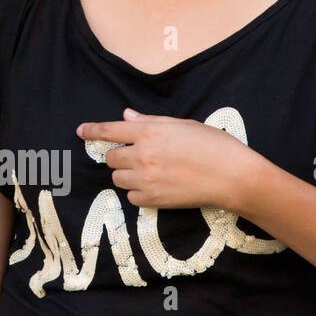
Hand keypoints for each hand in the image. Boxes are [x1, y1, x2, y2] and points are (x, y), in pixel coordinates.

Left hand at [75, 108, 259, 211]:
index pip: (109, 130)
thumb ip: (150, 121)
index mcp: (149, 133)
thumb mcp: (182, 124)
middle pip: (110, 157)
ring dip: (126, 174)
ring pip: (117, 178)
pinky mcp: (154, 200)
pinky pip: (131, 197)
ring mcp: (146, 179)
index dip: (92, 130)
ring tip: (147, 172)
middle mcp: (142, 155)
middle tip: (137, 156)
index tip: (81, 131)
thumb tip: (126, 116)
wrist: (234, 177)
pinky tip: (154, 186)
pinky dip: (137, 192)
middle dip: (118, 156)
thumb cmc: (213, 145)